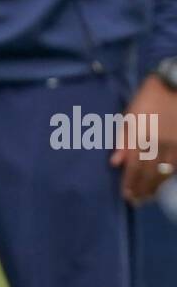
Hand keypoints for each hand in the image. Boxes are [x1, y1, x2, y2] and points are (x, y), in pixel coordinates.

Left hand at [109, 73, 176, 204]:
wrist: (176, 84)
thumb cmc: (149, 98)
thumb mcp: (130, 115)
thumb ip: (123, 139)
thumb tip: (115, 162)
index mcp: (140, 138)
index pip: (132, 168)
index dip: (129, 183)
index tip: (126, 195)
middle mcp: (156, 145)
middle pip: (148, 174)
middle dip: (142, 189)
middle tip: (137, 202)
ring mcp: (173, 145)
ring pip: (164, 172)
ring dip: (156, 186)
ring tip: (149, 196)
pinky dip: (171, 174)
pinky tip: (165, 180)